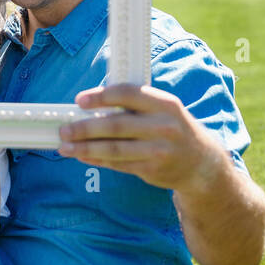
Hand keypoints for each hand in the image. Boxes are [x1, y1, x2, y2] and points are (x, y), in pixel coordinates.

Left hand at [58, 84, 230, 196]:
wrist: (200, 162)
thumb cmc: (172, 129)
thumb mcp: (163, 110)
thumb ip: (134, 106)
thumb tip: (90, 106)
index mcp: (165, 104)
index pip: (128, 94)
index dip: (101, 96)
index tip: (80, 100)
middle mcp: (163, 126)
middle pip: (116, 125)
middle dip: (85, 128)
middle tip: (64, 129)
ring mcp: (158, 150)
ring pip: (114, 149)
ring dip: (85, 148)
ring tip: (65, 147)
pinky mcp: (152, 169)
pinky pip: (118, 164)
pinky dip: (96, 160)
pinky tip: (81, 156)